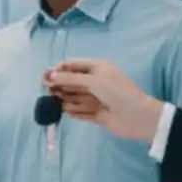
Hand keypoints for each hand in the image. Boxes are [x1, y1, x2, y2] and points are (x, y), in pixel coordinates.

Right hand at [44, 59, 163, 140]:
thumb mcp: (93, 80)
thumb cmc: (117, 92)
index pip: (72, 65)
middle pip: (70, 81)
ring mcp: (94, 98)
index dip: (58, 69)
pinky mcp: (94, 113)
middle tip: (49, 91)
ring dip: (68, 100)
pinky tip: (72, 112)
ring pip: (73, 97)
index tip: (45, 77)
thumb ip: (70, 78)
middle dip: (60, 86)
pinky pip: (79, 111)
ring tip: (63, 104)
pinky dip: (76, 112)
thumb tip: (50, 76)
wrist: (136, 116)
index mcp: (96, 68)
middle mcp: (94, 81)